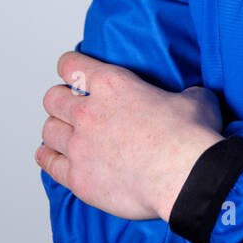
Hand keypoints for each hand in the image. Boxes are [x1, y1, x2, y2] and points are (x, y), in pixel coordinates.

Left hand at [35, 51, 223, 220]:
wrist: (187, 177)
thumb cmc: (190, 139)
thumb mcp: (195, 100)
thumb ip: (184, 94)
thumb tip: (191, 97)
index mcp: (112, 84)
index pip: (70, 64)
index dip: (71, 67)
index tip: (75, 73)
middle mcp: (88, 112)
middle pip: (52, 98)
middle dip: (61, 101)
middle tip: (72, 108)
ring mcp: (79, 146)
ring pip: (48, 130)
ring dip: (56, 130)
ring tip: (65, 134)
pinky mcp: (78, 177)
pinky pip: (48, 163)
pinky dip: (49, 158)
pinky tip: (54, 157)